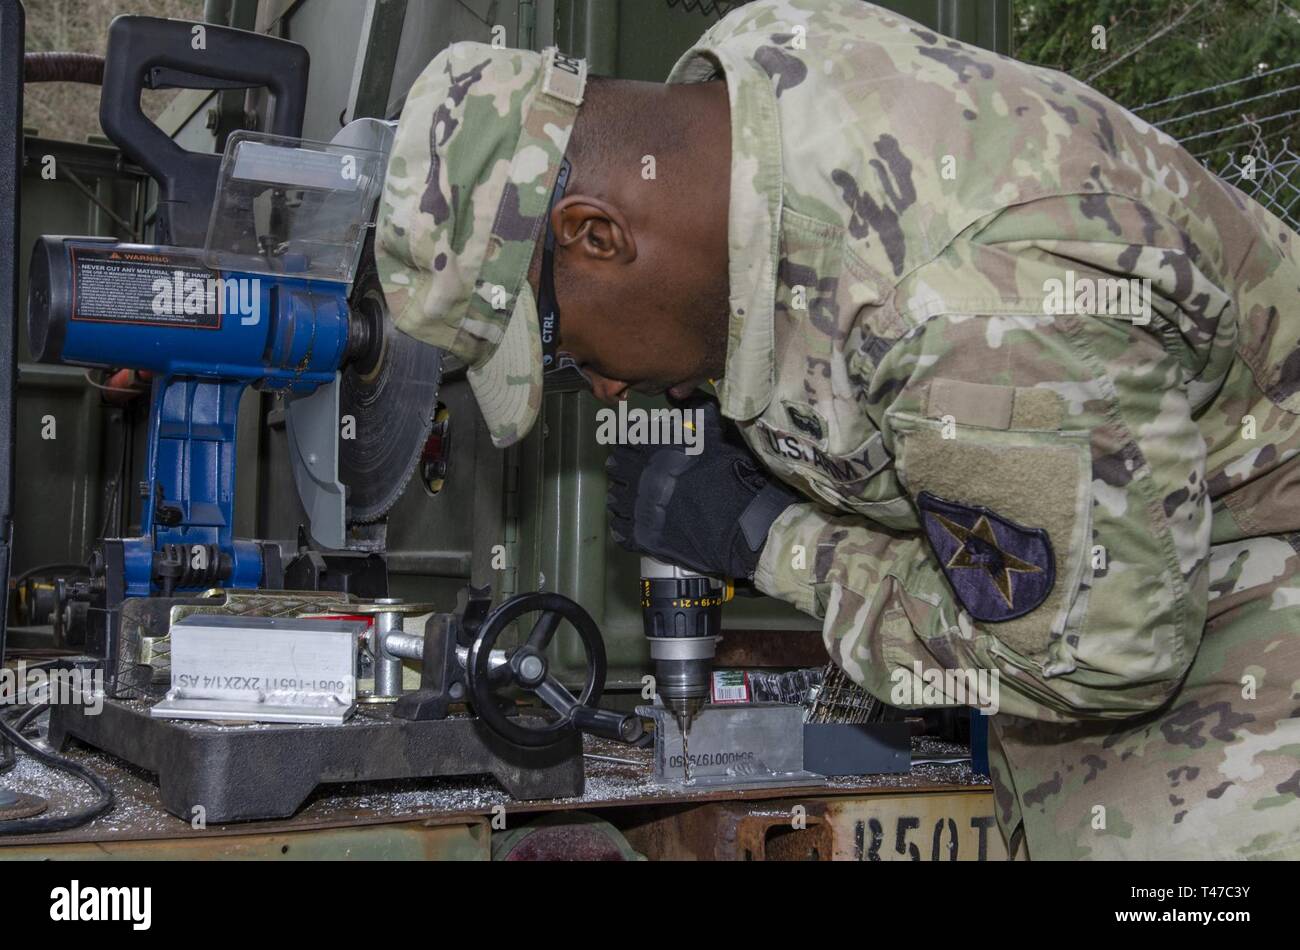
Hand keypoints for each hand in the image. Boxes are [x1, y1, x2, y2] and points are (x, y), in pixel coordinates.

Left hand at [604, 398, 797, 578]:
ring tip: (633, 495)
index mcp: (655, 449)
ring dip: (622, 494)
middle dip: (623, 465)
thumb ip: (696, 411)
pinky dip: (624, 524)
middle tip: (633, 467)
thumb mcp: (716, 434)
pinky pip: (620, 529)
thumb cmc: (731, 476)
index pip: (627, 436)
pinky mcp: (642, 537)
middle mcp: (641, 476)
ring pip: (615, 497)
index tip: (633, 440)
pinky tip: (633, 522)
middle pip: (616, 466)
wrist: (742, 522)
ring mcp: (639, 508)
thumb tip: (679, 398)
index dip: (630, 437)